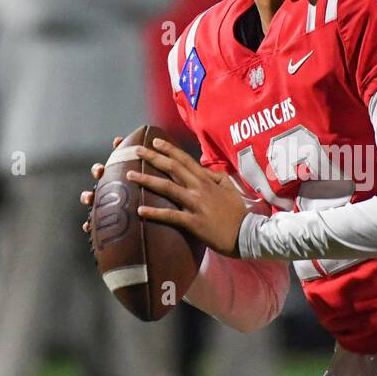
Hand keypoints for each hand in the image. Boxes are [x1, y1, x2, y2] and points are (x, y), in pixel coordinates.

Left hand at [81, 137, 247, 256]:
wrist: (247, 234)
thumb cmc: (238, 213)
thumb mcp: (230, 189)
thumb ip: (217, 177)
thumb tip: (205, 170)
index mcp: (207, 180)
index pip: (185, 160)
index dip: (169, 149)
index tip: (155, 141)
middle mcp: (199, 188)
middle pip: (172, 168)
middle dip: (152, 157)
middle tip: (135, 150)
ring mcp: (196, 204)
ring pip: (167, 187)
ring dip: (146, 180)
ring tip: (129, 175)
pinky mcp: (193, 222)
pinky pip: (170, 215)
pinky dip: (154, 212)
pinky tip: (140, 209)